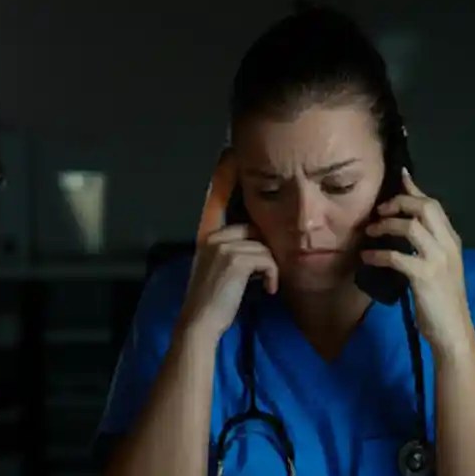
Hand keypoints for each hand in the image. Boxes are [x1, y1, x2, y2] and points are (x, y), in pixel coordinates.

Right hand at [178, 150, 279, 341]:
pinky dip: (273, 275)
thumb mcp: (222, 270)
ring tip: (266, 285)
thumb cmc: (216, 301)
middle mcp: (211, 235)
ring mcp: (221, 245)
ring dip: (272, 268)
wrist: (201, 323)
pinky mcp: (234, 259)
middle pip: (254, 227)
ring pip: (264, 245)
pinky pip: (268, 258)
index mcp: (207, 235)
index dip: (223, 175)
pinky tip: (268, 289)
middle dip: (267, 249)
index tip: (228, 152)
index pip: (216, 199)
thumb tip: (260, 243)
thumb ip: (236, 251)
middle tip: (269, 274)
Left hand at [361, 168, 473, 355]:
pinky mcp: (424, 276)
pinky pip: (396, 256)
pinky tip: (367, 257)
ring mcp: (438, 260)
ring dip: (386, 225)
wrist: (453, 330)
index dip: (415, 189)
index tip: (400, 175)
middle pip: (425, 207)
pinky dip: (378, 254)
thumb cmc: (443, 301)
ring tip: (370, 232)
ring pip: (411, 226)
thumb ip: (428, 247)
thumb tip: (406, 229)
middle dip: (399, 202)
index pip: (435, 206)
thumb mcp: (441, 268)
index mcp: (452, 241)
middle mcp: (448, 245)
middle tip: (379, 210)